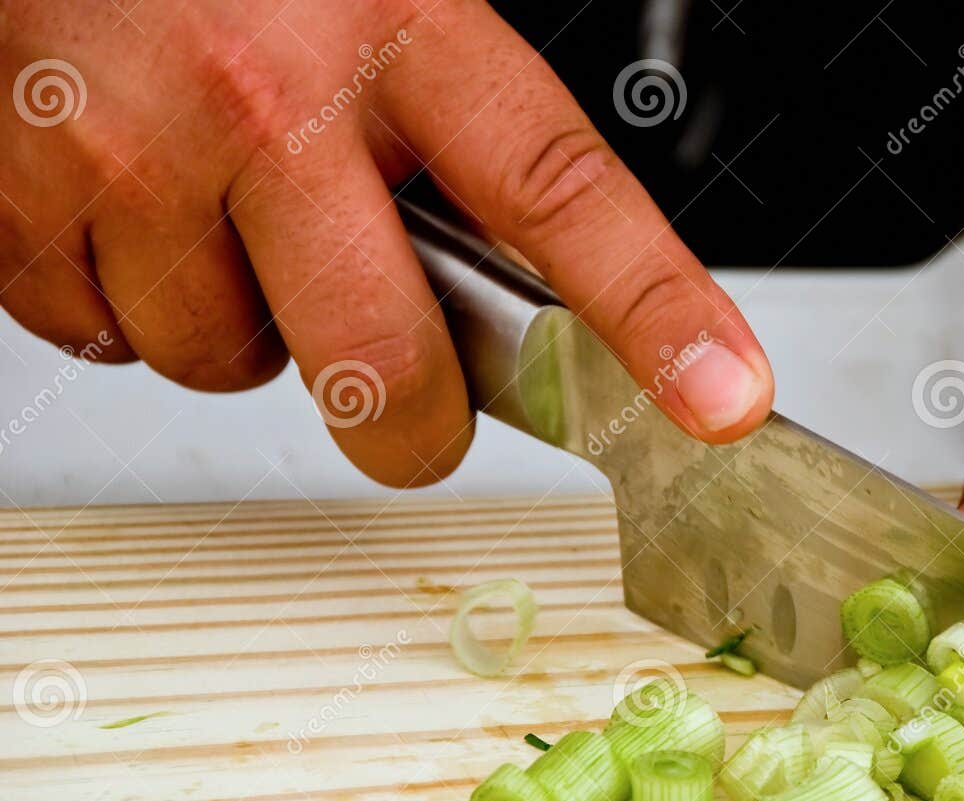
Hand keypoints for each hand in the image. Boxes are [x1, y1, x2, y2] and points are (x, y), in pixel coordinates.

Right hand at [0, 0, 772, 485]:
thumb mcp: (390, 8)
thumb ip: (467, 147)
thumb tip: (551, 307)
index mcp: (402, 29)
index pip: (562, 193)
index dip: (657, 312)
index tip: (724, 400)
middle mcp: (267, 96)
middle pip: (384, 370)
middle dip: (408, 426)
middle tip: (404, 397)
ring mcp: (135, 156)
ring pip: (229, 366)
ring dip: (245, 328)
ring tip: (221, 212)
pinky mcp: (22, 205)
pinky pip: (106, 341)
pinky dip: (130, 303)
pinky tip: (136, 209)